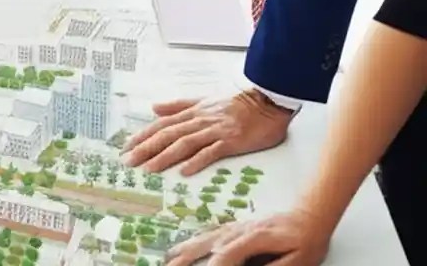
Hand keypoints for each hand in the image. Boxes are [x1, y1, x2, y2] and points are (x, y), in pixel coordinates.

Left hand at [123, 90, 294, 175]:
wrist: (266, 100)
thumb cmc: (236, 102)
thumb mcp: (203, 100)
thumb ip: (178, 105)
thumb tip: (154, 108)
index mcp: (192, 112)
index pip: (161, 125)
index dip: (142, 136)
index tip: (126, 147)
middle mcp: (199, 121)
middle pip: (167, 135)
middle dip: (146, 148)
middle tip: (129, 161)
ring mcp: (214, 131)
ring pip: (184, 144)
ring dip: (165, 156)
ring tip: (149, 169)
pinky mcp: (231, 140)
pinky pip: (211, 151)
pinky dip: (197, 160)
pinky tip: (184, 171)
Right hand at [165, 210, 330, 265]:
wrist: (309, 217)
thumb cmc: (306, 239)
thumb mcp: (299, 259)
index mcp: (253, 238)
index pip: (225, 256)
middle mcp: (238, 232)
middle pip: (206, 246)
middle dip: (186, 259)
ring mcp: (233, 230)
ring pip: (203, 240)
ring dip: (184, 251)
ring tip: (168, 260)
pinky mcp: (233, 231)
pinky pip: (207, 236)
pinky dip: (191, 243)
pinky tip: (181, 249)